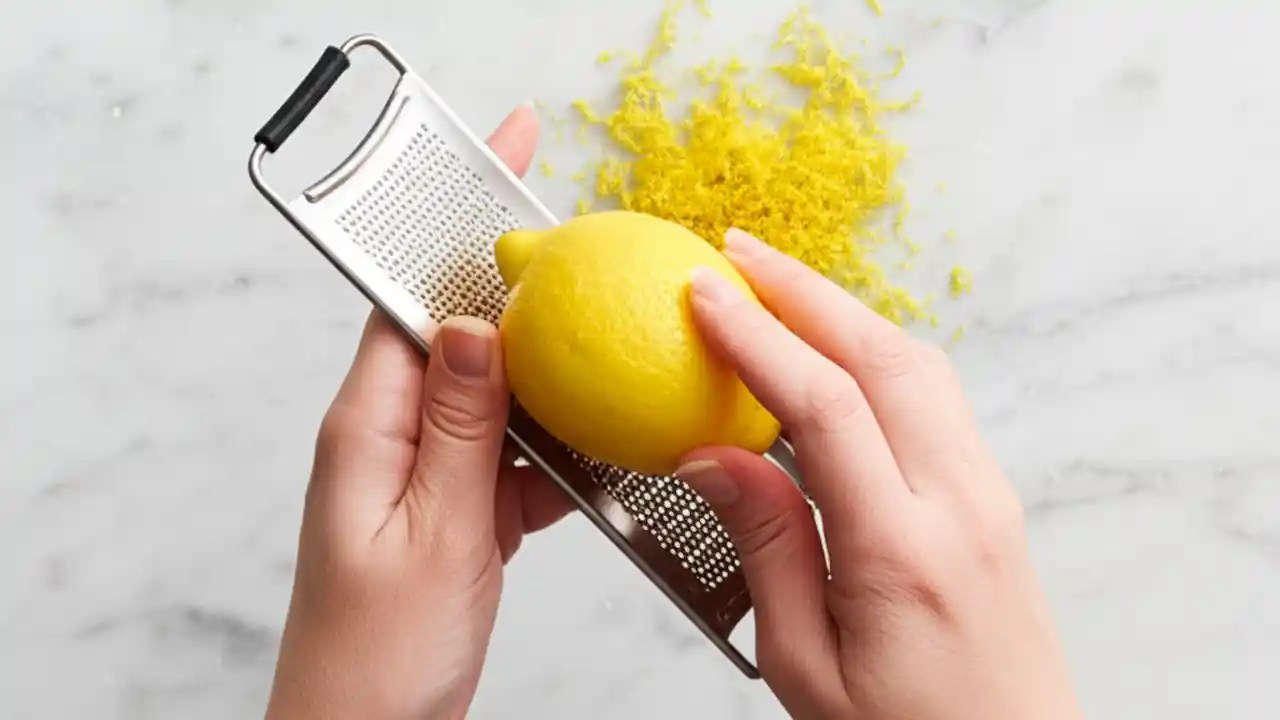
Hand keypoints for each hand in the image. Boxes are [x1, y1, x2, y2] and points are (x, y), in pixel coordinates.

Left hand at [265, 106, 572, 719]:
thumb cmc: (375, 657)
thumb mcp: (434, 534)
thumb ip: (461, 428)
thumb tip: (475, 323)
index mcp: (370, 426)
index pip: (415, 293)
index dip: (458, 217)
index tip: (507, 157)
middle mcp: (394, 435)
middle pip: (464, 331)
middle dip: (525, 285)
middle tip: (592, 251)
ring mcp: (428, 471)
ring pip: (500, 394)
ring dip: (554, 375)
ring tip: (614, 351)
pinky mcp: (458, 508)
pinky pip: (515, 455)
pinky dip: (560, 448)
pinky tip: (603, 447)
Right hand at [678, 230, 1081, 718]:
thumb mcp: (805, 664)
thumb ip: (766, 548)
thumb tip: (713, 458)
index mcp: (903, 551)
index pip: (825, 407)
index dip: (758, 338)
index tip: (704, 295)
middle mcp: (961, 506)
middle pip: (886, 356)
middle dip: (806, 290)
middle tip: (738, 253)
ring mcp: (989, 498)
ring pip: (920, 366)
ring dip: (845, 313)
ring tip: (778, 286)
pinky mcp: (993, 502)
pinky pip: (935, 398)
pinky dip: (877, 354)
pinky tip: (833, 352)